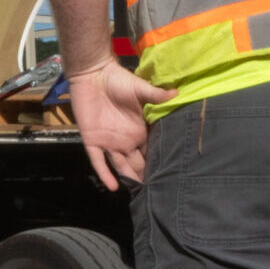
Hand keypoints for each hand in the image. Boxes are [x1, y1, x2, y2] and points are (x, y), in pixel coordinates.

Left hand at [66, 61, 175, 190]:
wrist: (93, 74)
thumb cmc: (117, 80)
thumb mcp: (139, 89)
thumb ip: (156, 95)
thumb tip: (177, 93)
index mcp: (139, 131)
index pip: (150, 152)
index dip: (158, 163)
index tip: (170, 176)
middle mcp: (126, 141)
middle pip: (137, 164)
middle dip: (145, 177)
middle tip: (158, 192)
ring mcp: (109, 142)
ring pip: (120, 167)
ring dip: (128, 179)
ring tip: (139, 194)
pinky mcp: (92, 141)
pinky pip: (98, 161)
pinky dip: (105, 174)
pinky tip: (113, 187)